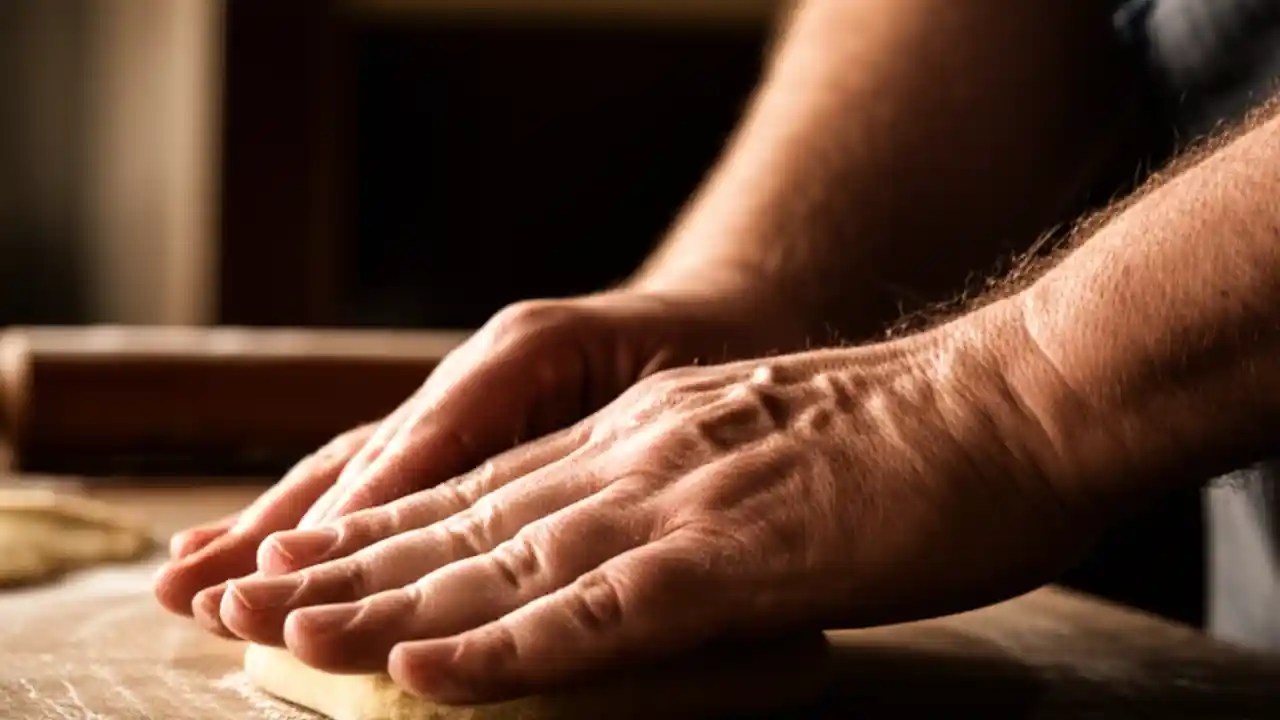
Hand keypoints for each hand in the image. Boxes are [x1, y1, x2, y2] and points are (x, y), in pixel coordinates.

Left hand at [211, 307, 1097, 703]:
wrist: (1011, 402)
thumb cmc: (912, 445)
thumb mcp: (767, 453)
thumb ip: (685, 491)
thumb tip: (632, 547)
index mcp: (645, 435)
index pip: (489, 487)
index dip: (384, 527)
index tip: (300, 558)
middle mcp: (637, 459)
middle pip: (468, 521)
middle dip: (348, 566)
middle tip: (240, 598)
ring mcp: (677, 506)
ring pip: (503, 564)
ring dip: (386, 603)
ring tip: (283, 634)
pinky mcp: (732, 559)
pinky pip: (596, 615)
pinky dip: (502, 647)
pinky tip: (422, 672)